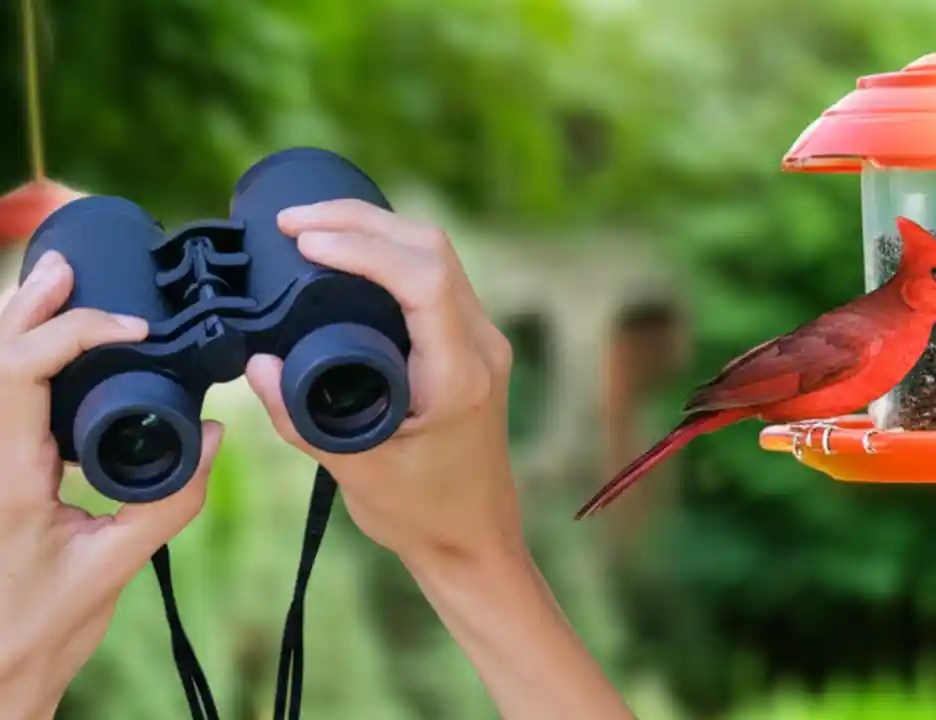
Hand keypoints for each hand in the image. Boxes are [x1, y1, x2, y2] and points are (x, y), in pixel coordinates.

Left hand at [0, 251, 221, 719]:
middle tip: (66, 267)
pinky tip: (37, 349)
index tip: (133, 331)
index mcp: (8, 478)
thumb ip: (172, 500)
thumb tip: (213, 433)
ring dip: (14, 325)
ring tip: (50, 286)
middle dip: (28, 305)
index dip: (72, 332)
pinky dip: (14, 363)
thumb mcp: (116, 565)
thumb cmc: (42, 628)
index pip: (18, 372)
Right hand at [244, 199, 518, 565]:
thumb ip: (300, 419)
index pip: (424, 281)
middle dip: (360, 221)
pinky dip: (388, 252)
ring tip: (307, 226)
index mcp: (460, 375)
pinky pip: (434, 276)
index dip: (363, 248)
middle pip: (431, 249)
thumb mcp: (355, 471)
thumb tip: (255, 363)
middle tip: (289, 221)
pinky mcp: (468, 343)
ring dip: (374, 229)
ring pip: (435, 254)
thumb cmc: (422, 513)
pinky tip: (345, 251)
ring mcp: (481, 340)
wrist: (473, 538)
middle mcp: (481, 346)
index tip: (304, 242)